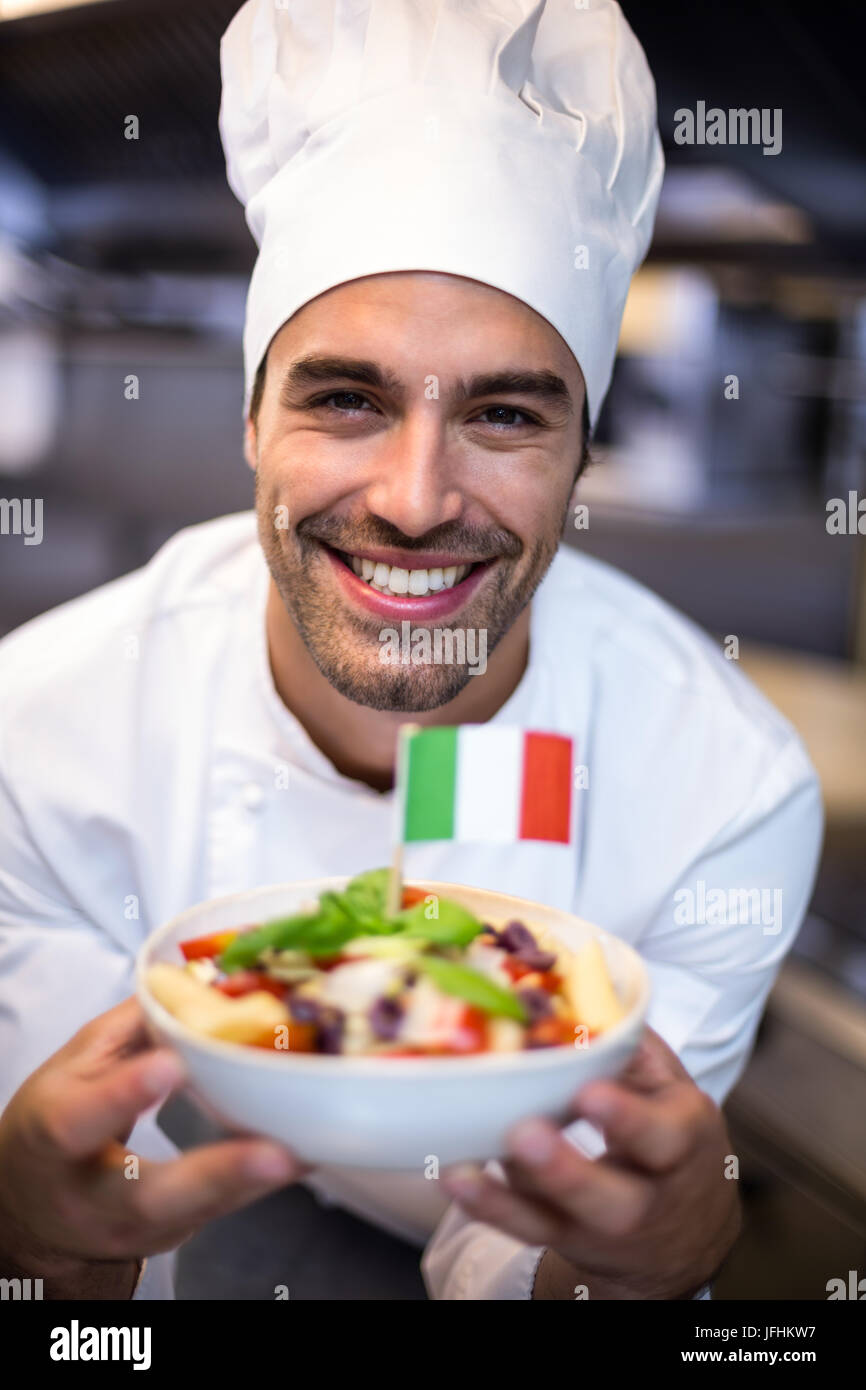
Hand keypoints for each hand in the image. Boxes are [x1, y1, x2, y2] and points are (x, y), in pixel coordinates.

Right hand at [0, 996, 302, 1297]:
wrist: (34, 1205)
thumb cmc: (58, 1118)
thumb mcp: (75, 1065)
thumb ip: (132, 1026)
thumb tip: (197, 978)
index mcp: (50, 1137)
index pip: (78, 1120)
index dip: (124, 1093)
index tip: (173, 1064)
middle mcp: (89, 1195)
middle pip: (146, 1197)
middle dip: (215, 1175)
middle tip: (275, 1153)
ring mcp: (131, 1228)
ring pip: (195, 1213)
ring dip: (254, 1183)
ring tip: (305, 1150)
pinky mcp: (168, 1236)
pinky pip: (218, 1212)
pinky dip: (260, 1185)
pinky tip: (304, 1155)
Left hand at [441, 1026, 740, 1298]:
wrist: (685, 1224)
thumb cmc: (669, 1128)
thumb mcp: (669, 1083)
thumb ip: (628, 1043)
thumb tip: (572, 989)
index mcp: (682, 1140)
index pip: (663, 1136)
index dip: (627, 1118)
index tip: (588, 1091)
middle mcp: (647, 1197)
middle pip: (613, 1201)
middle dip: (567, 1172)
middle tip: (524, 1133)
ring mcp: (600, 1226)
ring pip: (558, 1222)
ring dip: (506, 1197)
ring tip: (463, 1166)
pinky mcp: (562, 1237)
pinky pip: (522, 1228)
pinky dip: (485, 1204)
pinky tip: (454, 1176)